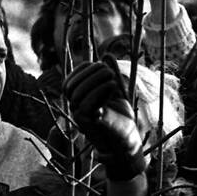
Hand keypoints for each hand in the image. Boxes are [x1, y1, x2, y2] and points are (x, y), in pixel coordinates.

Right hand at [63, 55, 145, 179]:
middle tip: (109, 71)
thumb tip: (107, 55)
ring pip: (76, 96)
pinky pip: (86, 107)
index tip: (100, 65)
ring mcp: (82, 119)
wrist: (127, 140)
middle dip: (89, 73)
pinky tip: (113, 86)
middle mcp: (76, 111)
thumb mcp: (116, 91)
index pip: (69, 82)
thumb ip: (110, 74)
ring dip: (95, 80)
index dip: (82, 70)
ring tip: (112, 78)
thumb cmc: (120, 117)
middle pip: (70, 87)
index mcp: (78, 102)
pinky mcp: (92, 125)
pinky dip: (99, 92)